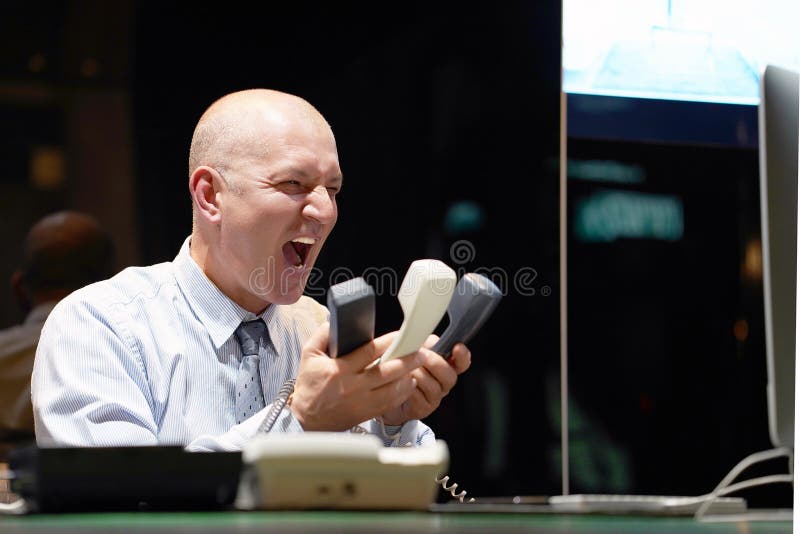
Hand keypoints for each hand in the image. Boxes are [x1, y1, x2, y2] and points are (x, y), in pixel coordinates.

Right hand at [290, 322, 424, 430]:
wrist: (307, 419)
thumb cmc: (310, 386)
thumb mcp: (308, 356)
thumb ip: (322, 336)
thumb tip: (335, 322)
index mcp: (340, 369)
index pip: (370, 352)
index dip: (389, 342)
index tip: (401, 335)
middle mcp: (353, 386)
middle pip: (388, 371)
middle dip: (408, 360)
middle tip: (422, 351)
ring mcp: (362, 402)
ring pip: (393, 390)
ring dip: (409, 377)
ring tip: (419, 366)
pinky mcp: (367, 413)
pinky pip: (391, 403)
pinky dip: (403, 393)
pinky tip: (409, 383)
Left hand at [380, 336, 471, 425]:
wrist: (389, 392)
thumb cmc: (404, 370)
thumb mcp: (414, 353)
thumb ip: (425, 345)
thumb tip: (429, 340)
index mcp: (446, 366)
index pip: (462, 362)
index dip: (462, 356)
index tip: (457, 347)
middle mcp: (444, 383)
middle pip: (449, 374)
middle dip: (433, 362)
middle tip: (419, 356)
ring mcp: (435, 397)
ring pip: (433, 385)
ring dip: (417, 374)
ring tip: (404, 369)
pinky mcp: (423, 408)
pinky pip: (419, 398)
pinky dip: (408, 388)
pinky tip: (401, 383)